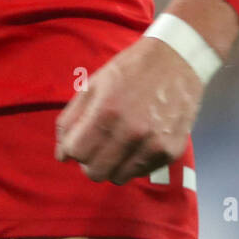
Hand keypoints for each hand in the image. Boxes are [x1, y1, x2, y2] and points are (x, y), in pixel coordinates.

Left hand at [54, 36, 203, 184]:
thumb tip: (61, 155)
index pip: (76, 152)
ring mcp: (153, 144)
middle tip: (98, 144)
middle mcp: (131, 131)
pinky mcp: (171, 151)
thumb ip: (71, 119)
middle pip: (96, 172)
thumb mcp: (93, 84)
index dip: (74, 148)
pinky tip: (138, 142)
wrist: (176, 60)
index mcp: (106, 111)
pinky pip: (141, 172)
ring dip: (113, 164)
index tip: (80, 140)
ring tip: (119, 142)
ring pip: (118, 178)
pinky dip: (134, 163)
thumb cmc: (130, 70)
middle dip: (90, 161)